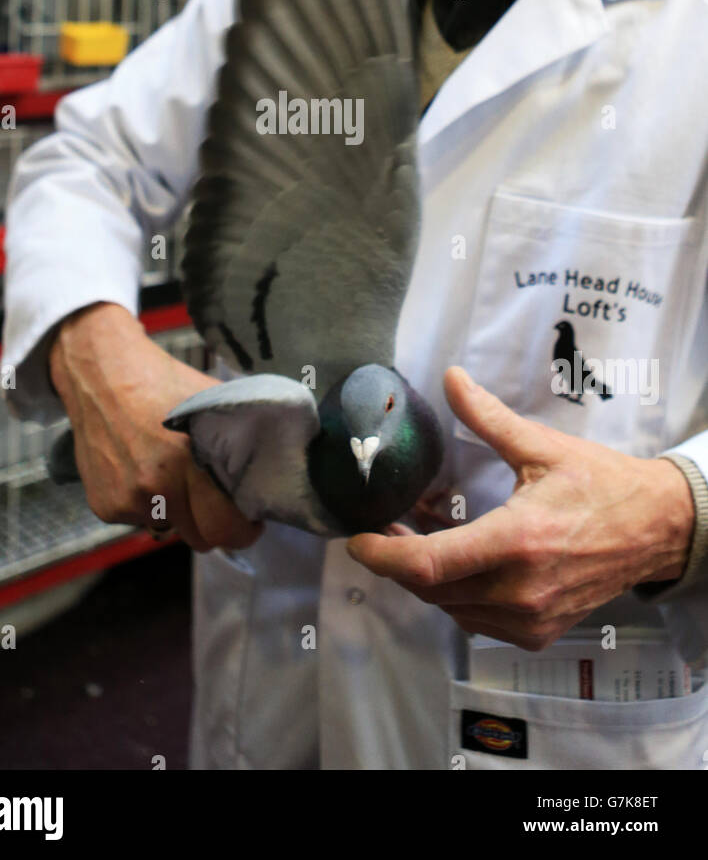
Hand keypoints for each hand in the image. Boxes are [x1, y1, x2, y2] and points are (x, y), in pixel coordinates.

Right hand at [49, 302, 263, 552]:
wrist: (100, 374)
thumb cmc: (161, 382)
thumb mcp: (210, 401)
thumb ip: (239, 438)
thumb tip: (274, 465)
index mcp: (187, 461)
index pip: (225, 527)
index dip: (244, 528)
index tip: (250, 518)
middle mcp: (155, 487)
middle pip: (200, 540)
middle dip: (216, 527)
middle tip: (220, 505)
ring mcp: (128, 500)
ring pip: (170, 529)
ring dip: (178, 513)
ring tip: (174, 474)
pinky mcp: (105, 507)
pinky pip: (141, 520)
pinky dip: (147, 504)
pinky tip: (142, 469)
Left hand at [347, 366, 694, 649]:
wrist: (655, 529)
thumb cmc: (601, 484)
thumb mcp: (541, 446)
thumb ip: (487, 417)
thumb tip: (451, 378)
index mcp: (517, 541)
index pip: (430, 565)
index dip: (383, 557)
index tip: (356, 541)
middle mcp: (519, 589)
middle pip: (431, 589)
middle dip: (398, 560)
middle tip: (385, 526)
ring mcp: (530, 618)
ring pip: (450, 607)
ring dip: (426, 577)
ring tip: (415, 538)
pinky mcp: (538, 632)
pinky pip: (477, 620)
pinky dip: (456, 593)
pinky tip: (454, 560)